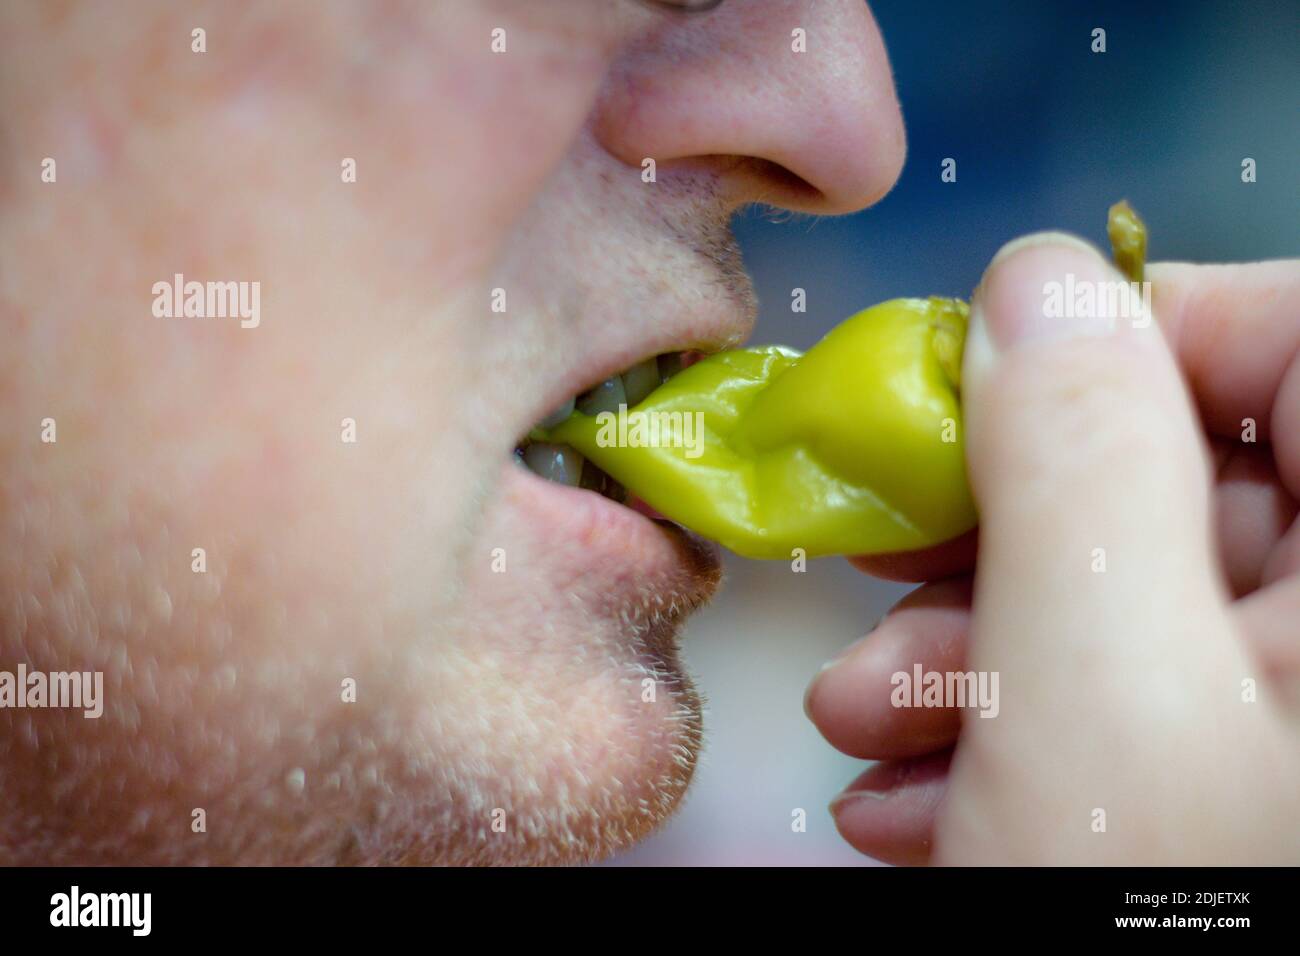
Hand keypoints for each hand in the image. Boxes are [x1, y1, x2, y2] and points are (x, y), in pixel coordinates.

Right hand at [804, 233, 1299, 863]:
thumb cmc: (1156, 917)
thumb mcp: (1089, 679)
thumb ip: (1071, 453)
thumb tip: (1039, 283)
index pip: (1295, 338)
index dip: (1134, 336)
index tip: (986, 393)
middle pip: (1184, 487)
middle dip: (995, 539)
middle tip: (884, 574)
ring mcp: (1294, 715)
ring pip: (1130, 608)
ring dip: (968, 652)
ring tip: (866, 717)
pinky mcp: (1241, 788)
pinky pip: (1129, 712)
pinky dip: (1008, 736)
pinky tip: (920, 794)